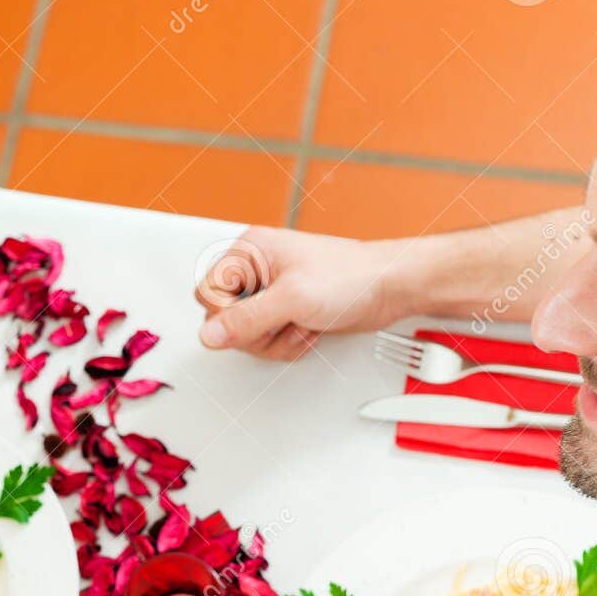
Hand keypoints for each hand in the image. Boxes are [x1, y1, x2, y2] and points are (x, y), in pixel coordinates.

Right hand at [194, 225, 411, 360]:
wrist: (389, 288)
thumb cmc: (352, 277)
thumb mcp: (293, 299)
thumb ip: (246, 320)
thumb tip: (209, 336)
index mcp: (249, 251)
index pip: (207, 294)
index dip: (228, 315)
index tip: (256, 318)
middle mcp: (256, 270)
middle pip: (224, 320)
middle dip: (257, 331)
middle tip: (283, 319)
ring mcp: (270, 293)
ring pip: (245, 335)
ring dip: (275, 340)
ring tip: (301, 322)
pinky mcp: (285, 312)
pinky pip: (267, 341)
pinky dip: (287, 344)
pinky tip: (307, 328)